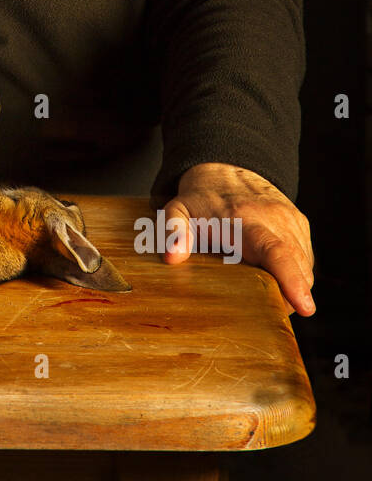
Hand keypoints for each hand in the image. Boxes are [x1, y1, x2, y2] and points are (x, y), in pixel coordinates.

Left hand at [162, 163, 314, 316]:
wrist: (227, 169)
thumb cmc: (201, 199)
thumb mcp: (177, 210)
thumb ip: (173, 231)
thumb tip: (173, 257)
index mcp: (245, 220)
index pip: (275, 251)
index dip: (291, 281)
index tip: (304, 306)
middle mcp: (275, 218)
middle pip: (297, 266)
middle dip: (292, 296)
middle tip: (267, 311)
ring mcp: (292, 221)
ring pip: (305, 266)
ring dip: (294, 287)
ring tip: (266, 294)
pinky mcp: (300, 225)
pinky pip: (306, 258)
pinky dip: (296, 273)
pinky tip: (273, 276)